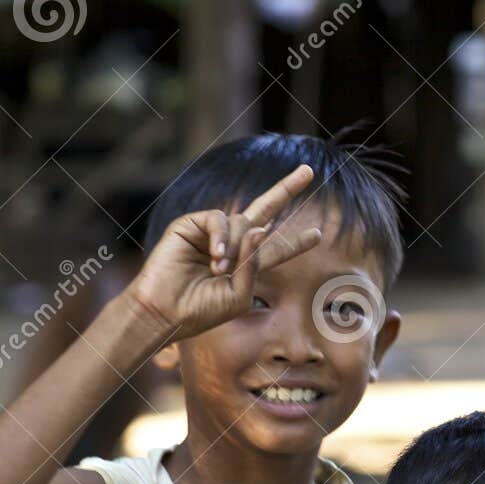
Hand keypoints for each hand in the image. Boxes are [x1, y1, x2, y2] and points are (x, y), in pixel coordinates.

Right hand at [123, 164, 322, 342]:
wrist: (166, 312)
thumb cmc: (202, 310)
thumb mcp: (240, 294)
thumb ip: (254, 264)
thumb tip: (262, 228)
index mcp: (246, 264)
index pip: (277, 248)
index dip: (297, 242)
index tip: (318, 234)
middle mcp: (232, 244)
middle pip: (265, 210)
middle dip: (286, 190)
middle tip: (308, 171)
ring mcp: (211, 233)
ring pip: (242, 222)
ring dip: (236, 246)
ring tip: (220, 269)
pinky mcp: (190, 225)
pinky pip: (218, 219)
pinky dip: (222, 236)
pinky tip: (216, 256)